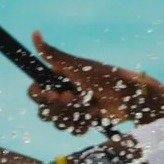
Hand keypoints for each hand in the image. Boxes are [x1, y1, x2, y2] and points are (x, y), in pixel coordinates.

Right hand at [27, 34, 163, 133]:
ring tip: (90, 105)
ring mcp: (73, 110)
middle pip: (44, 112)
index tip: (52, 93)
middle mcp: (62, 96)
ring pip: (59, 123)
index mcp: (57, 81)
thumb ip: (53, 54)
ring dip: (75, 115)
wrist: (128, 96)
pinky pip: (74, 131)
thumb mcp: (76, 65)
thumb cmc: (103, 77)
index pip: (35, 93)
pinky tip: (95, 113)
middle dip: (60, 107)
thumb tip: (35, 33)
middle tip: (75, 98)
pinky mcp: (84, 122)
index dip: (40, 96)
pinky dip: (85, 123)